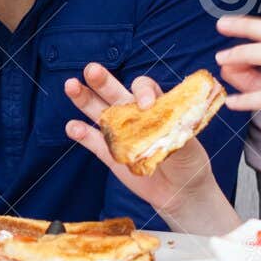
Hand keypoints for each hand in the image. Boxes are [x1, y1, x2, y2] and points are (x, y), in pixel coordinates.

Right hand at [62, 64, 234, 231]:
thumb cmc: (189, 162)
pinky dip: (81, 132)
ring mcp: (119, 132)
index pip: (144, 88)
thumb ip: (176, 133)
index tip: (147, 105)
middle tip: (91, 70)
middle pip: (115, 92)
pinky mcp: (108, 152)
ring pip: (98, 110)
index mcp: (154, 106)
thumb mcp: (189, 146)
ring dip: (84, 98)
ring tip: (71, 86)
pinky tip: (73, 126)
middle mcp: (133, 113)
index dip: (144, 92)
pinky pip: (91, 140)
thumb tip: (168, 125)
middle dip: (103, 81)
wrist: (179, 190)